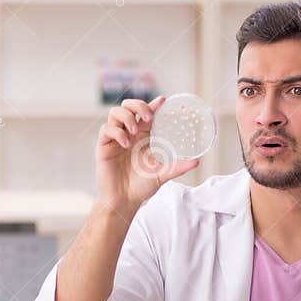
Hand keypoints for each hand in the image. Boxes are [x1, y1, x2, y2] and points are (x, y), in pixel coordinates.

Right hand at [95, 97, 199, 211]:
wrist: (123, 200)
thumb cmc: (141, 187)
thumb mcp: (162, 174)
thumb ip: (178, 167)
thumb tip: (197, 161)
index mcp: (142, 137)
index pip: (145, 114)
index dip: (152, 104)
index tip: (162, 100)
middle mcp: (128, 134)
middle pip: (128, 106)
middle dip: (137, 105)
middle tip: (147, 117)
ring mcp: (115, 139)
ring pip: (115, 113)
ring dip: (126, 117)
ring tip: (135, 130)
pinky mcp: (103, 146)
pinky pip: (106, 130)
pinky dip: (116, 132)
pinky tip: (125, 144)